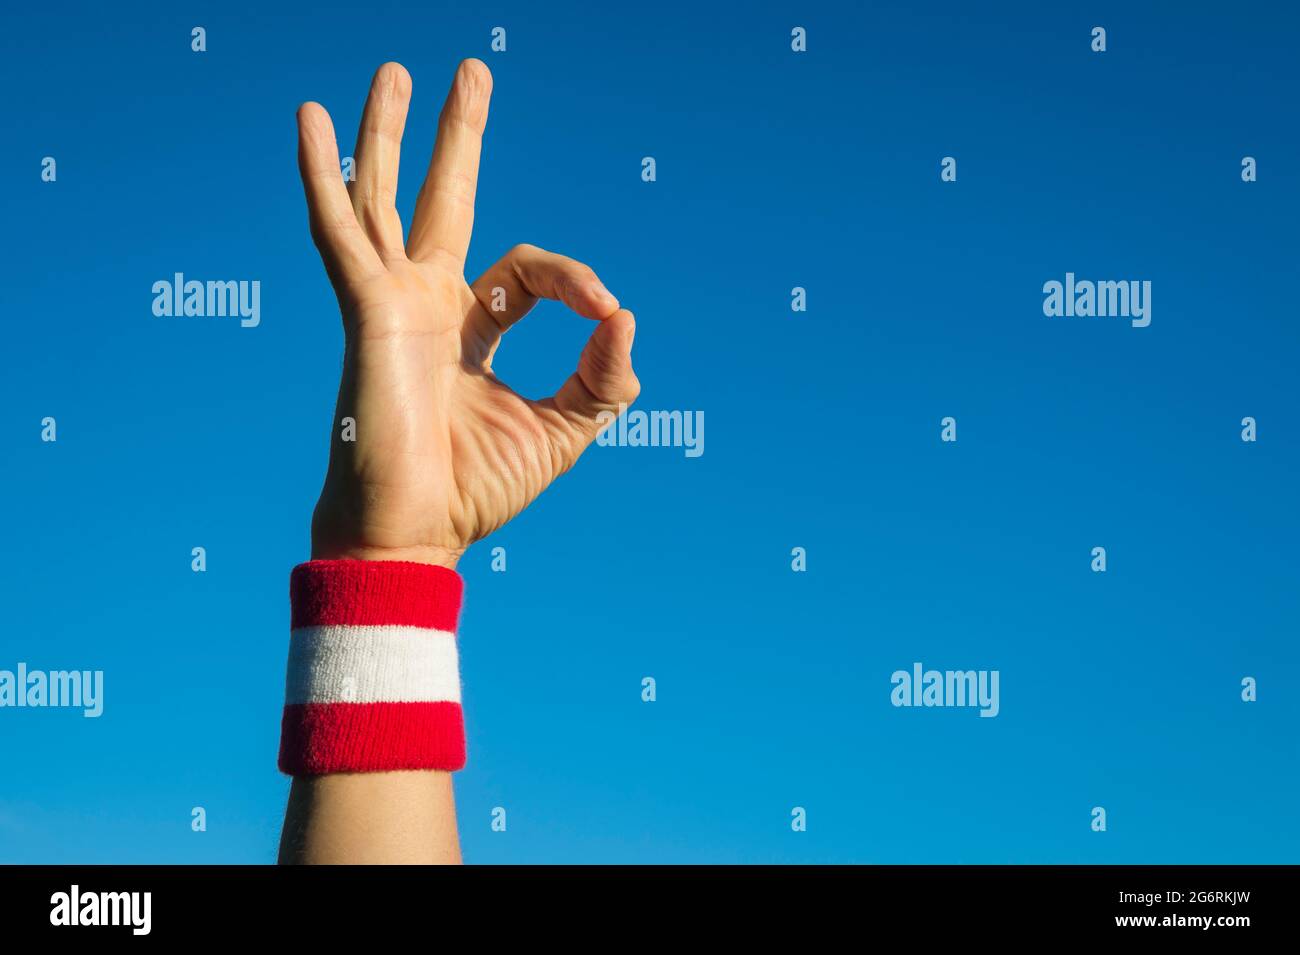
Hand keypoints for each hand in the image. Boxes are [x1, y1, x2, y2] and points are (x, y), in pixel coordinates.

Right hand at [297, 60, 639, 568]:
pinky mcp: (366, 309)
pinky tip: (311, 119)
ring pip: (387, 200)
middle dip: (458, 139)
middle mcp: (426, 306)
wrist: (413, 534)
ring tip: (396, 71)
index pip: (526, 272)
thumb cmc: (475, 490)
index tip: (606, 309)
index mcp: (470, 330)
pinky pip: (341, 230)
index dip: (573, 279)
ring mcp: (390, 302)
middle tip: (471, 72)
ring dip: (390, 135)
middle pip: (444, 202)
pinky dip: (324, 175)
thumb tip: (625, 315)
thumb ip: (602, 378)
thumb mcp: (562, 431)